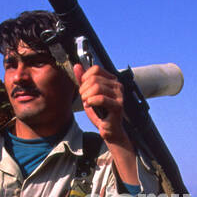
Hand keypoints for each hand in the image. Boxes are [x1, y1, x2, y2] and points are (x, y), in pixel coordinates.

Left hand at [72, 63, 138, 185]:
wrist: (109, 130)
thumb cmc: (100, 113)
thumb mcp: (88, 94)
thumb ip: (83, 80)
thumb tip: (76, 66)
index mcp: (112, 80)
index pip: (96, 69)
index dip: (85, 77)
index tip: (83, 88)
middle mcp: (117, 85)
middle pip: (94, 78)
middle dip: (84, 89)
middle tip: (84, 98)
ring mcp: (119, 95)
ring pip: (97, 87)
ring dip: (87, 96)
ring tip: (87, 102)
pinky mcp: (118, 106)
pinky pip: (101, 98)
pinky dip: (91, 102)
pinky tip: (89, 106)